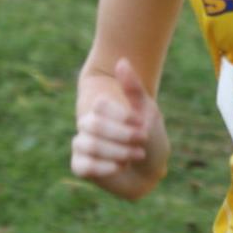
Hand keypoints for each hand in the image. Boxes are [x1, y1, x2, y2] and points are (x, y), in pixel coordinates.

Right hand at [70, 58, 168, 199]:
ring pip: (88, 144)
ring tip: (134, 156)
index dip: (122, 117)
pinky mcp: (80, 166)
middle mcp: (88, 125)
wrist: (151, 170)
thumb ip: (133, 88)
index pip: (100, 105)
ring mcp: (82, 145)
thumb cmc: (150, 139)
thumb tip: (121, 61)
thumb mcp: (147, 112)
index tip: (141, 125)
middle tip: (142, 143)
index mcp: (102, 109)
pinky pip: (82, 165)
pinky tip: (119, 167)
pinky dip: (103, 167)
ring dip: (117, 152)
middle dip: (122, 136)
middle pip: (93, 124)